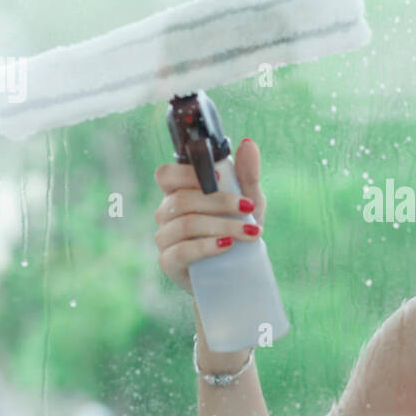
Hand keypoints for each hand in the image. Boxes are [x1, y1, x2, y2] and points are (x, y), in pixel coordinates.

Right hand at [154, 138, 265, 293]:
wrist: (238, 272)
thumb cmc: (239, 229)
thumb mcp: (249, 202)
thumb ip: (247, 174)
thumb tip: (248, 143)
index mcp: (179, 192)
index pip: (167, 175)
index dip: (188, 173)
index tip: (220, 176)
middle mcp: (166, 213)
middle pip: (182, 200)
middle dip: (219, 202)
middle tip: (248, 208)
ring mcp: (165, 238)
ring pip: (186, 224)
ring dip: (222, 225)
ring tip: (250, 232)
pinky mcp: (169, 262)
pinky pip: (182, 250)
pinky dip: (207, 246)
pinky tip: (227, 245)